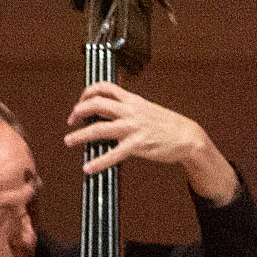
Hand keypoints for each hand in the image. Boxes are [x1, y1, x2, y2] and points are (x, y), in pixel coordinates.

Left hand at [63, 82, 237, 201]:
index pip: (104, 87)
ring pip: (99, 128)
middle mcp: (130, 111)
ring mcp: (133, 128)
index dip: (87, 93)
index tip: (80, 103)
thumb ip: (128, 109)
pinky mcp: (137, 145)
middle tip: (71, 121)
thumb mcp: (146, 109)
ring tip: (69, 141)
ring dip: (80, 135)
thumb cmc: (168, 125)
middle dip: (78, 111)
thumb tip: (108, 112)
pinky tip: (89, 168)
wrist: (188, 136)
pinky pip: (113, 154)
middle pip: (95, 104)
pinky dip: (98, 162)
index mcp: (132, 100)